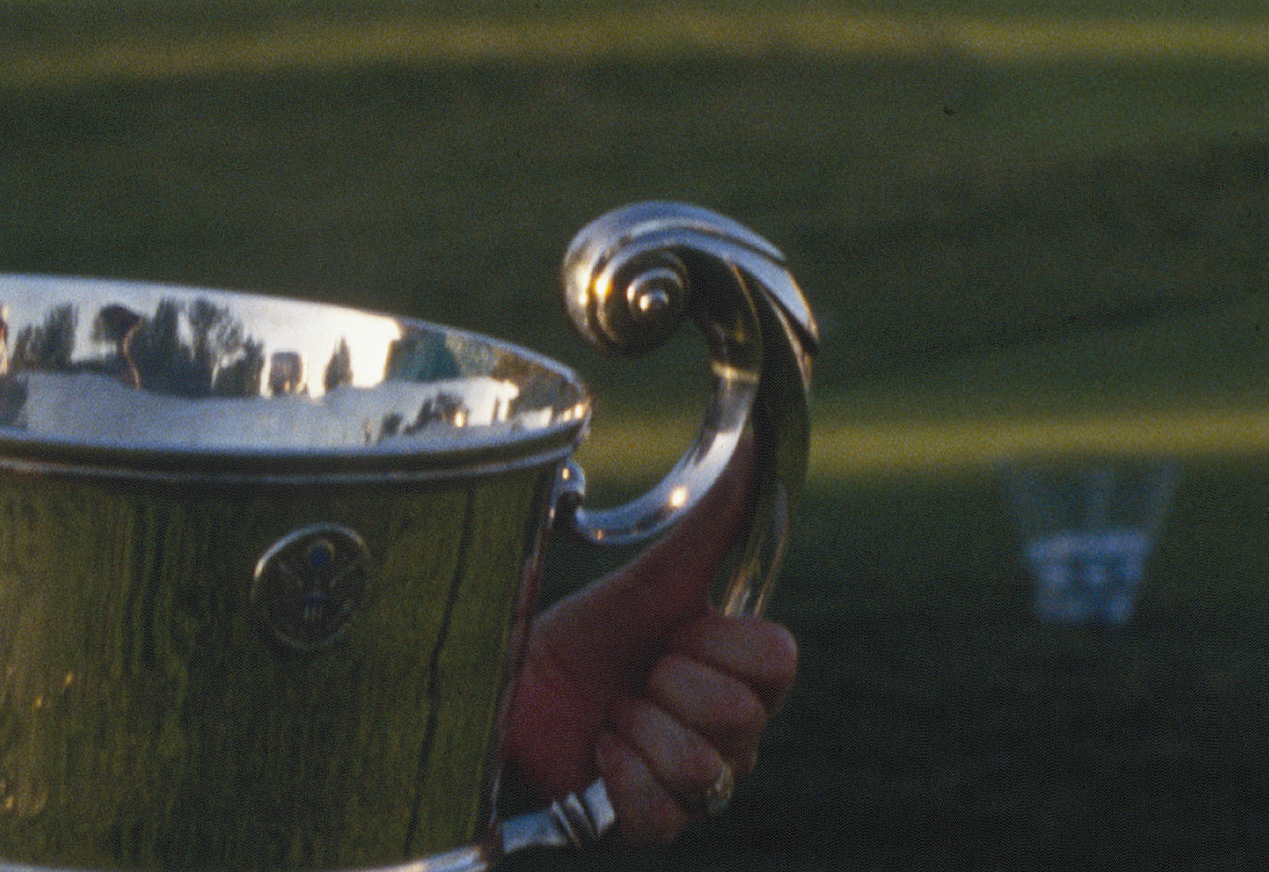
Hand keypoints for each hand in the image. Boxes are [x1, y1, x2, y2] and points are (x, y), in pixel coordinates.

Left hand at [501, 450, 799, 846]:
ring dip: (639, 730)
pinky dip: (618, 778)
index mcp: (735, 673)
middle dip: (669, 683)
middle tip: (632, 677)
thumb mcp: (639, 585)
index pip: (778, 657)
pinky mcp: (656, 826)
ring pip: (707, 766)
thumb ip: (705, 529)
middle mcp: (733, 734)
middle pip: (743, 712)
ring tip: (608, 716)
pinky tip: (596, 757)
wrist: (500, 694)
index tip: (669, 633)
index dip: (716, 642)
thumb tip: (753, 453)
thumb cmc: (575, 642)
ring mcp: (700, 786)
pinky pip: (665, 811)